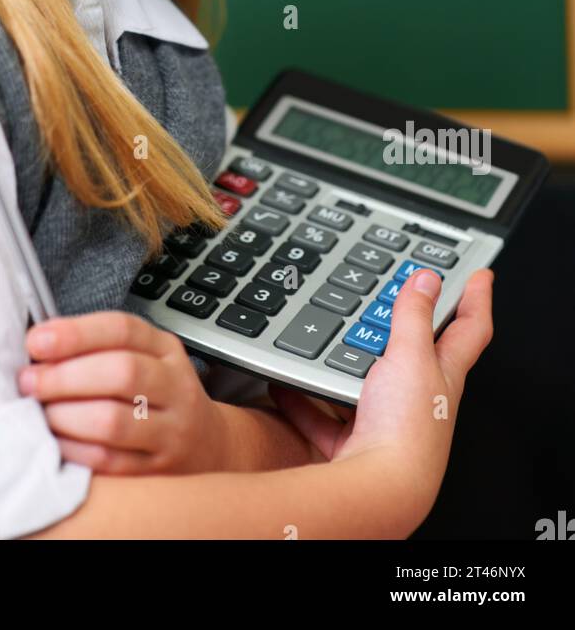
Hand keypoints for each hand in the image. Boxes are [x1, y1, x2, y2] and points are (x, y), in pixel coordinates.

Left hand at [18, 310, 229, 475]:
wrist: (206, 445)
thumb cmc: (157, 396)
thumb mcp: (142, 357)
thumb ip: (98, 348)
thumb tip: (39, 344)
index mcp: (164, 349)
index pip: (122, 329)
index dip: (75, 333)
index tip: (35, 341)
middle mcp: (174, 385)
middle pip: (121, 372)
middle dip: (64, 376)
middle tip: (29, 382)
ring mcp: (171, 430)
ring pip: (114, 420)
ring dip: (66, 415)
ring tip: (39, 413)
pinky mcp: (158, 470)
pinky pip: (110, 461)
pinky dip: (74, 450)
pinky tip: (54, 442)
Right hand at [267, 267, 494, 526]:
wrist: (379, 489)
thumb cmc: (407, 431)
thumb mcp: (412, 356)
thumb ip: (414, 316)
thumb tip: (426, 279)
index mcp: (443, 372)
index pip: (470, 328)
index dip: (477, 299)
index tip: (479, 276)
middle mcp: (420, 397)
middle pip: (416, 354)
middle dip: (402, 328)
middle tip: (392, 297)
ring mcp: (388, 419)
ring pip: (367, 382)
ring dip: (348, 363)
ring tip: (327, 338)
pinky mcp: (358, 440)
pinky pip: (328, 415)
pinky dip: (306, 400)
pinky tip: (286, 386)